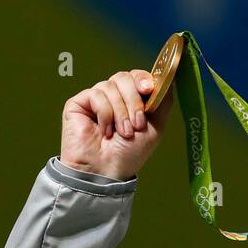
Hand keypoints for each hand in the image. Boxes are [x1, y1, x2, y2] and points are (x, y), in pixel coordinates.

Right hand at [59, 70, 174, 180]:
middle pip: (124, 77)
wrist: (107, 171)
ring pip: (110, 86)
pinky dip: (105, 113)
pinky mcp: (78, 104)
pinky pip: (96, 95)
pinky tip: (105, 131)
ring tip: (123, 133)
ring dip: (121, 112)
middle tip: (137, 124)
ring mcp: (94, 99)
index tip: (149, 90)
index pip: (136, 76)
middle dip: (134, 100)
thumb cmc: (130, 153)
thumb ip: (163, 100)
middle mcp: (112, 96)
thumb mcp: (156, 126)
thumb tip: (170, 76)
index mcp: (130, 99)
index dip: (143, 79)